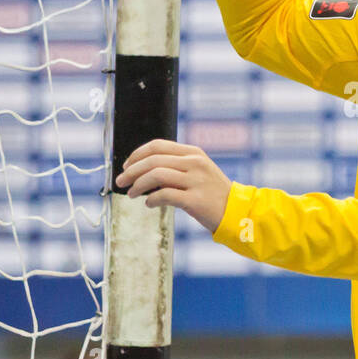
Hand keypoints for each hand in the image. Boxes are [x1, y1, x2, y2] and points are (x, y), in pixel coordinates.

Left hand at [115, 140, 232, 233]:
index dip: (137, 155)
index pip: (157, 146)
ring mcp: (196, 181)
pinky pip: (164, 195)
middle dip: (131, 171)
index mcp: (194, 153)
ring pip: (156, 175)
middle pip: (153, 160)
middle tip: (120, 182)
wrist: (237, 212)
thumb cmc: (213, 193)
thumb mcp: (198, 172)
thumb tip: (143, 170)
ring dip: (137, 185)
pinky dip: (151, 199)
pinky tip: (148, 204)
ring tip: (130, 194)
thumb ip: (176, 166)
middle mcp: (195, 163)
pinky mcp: (195, 200)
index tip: (126, 166)